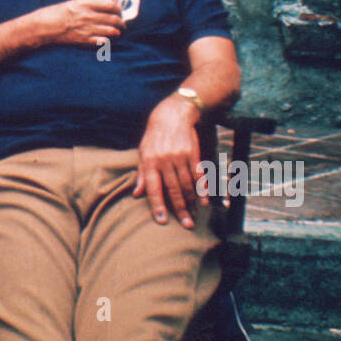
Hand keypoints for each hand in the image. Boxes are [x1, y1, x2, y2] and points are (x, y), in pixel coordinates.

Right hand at [31, 0, 124, 46]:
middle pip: (114, 19)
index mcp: (85, 4)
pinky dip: (108, 40)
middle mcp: (88, 16)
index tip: (119, 10)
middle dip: (121, 22)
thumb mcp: (72, 3)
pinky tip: (107, 39)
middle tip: (122, 23)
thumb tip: (100, 7)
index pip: (110, 5)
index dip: (119, 8)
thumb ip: (87, 5)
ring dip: (117, 31)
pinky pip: (102, 41)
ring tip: (118, 32)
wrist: (45, 27)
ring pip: (111, 31)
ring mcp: (87, 28)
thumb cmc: (56, 13)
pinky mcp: (84, 40)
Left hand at [133, 97, 206, 226]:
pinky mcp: (192, 153)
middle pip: (173, 190)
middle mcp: (164, 160)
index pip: (153, 188)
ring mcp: (179, 156)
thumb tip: (136, 194)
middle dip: (180, 209)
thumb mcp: (143, 152)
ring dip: (192, 202)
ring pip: (187, 184)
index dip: (158, 206)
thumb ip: (142, 174)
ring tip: (195, 216)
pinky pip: (198, 174)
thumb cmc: (154, 137)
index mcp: (150, 162)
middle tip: (186, 225)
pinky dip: (202, 188)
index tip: (162, 221)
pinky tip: (204, 200)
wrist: (172, 115)